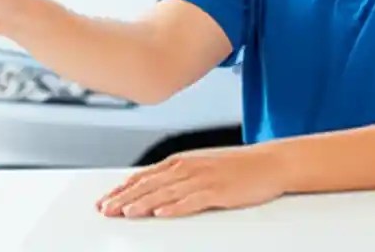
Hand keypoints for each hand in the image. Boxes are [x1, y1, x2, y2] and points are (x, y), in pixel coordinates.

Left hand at [96, 145, 287, 218]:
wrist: (269, 162)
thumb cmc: (236, 167)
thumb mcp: (200, 166)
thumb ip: (176, 176)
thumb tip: (151, 188)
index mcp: (180, 161)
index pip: (143, 176)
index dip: (122, 189)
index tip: (105, 200)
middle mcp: (187, 168)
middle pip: (149, 185)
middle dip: (124, 198)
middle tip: (106, 210)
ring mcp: (202, 179)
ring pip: (165, 193)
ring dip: (143, 203)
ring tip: (126, 213)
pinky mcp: (218, 191)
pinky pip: (192, 200)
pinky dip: (175, 207)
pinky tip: (161, 213)